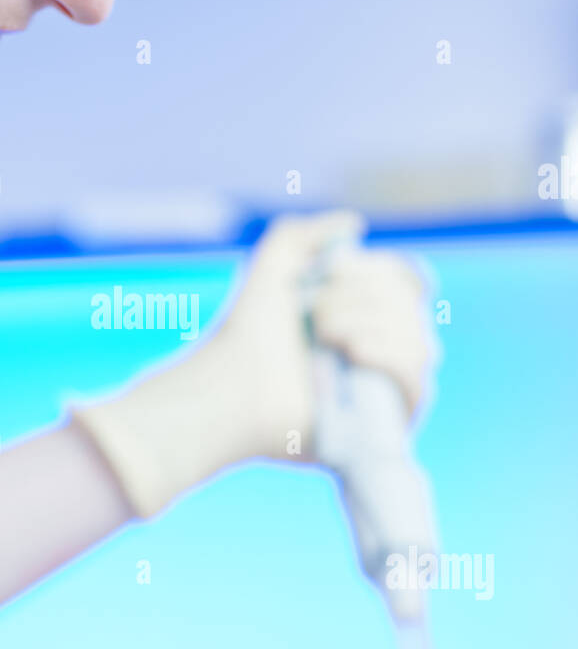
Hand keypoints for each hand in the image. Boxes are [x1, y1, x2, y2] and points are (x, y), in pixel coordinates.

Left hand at [73, 211, 434, 516]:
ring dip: (369, 322)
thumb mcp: (272, 263)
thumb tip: (354, 224)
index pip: (405, 281)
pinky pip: (416, 385)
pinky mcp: (383, 424)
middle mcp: (378, 349)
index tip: (336, 269)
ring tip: (323, 334)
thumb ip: (305, 233)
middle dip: (361, 294)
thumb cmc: (248, 329)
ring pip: (418, 341)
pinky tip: (353, 351)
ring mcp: (382, 388)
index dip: (380, 268)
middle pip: (410, 306)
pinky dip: (389, 357)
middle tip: (314, 310)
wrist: (231, 384)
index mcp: (361, 312)